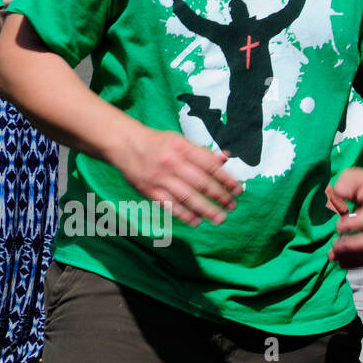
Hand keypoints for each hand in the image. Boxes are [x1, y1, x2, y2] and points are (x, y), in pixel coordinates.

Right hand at [119, 127, 239, 225]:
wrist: (124, 144)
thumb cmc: (157, 143)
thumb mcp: (180, 141)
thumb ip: (202, 152)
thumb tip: (225, 158)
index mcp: (182, 147)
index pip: (209, 165)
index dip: (226, 179)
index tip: (238, 190)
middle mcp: (172, 162)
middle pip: (201, 182)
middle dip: (220, 196)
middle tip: (232, 206)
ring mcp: (160, 178)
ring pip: (187, 197)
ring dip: (206, 209)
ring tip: (220, 218)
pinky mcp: (149, 190)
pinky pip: (170, 205)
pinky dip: (184, 215)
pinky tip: (196, 221)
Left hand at [325, 168, 362, 267]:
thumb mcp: (353, 176)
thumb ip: (345, 184)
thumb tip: (338, 195)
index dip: (356, 224)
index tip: (338, 225)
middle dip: (356, 246)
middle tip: (335, 246)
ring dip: (354, 258)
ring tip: (334, 257)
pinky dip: (358, 263)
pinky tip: (341, 262)